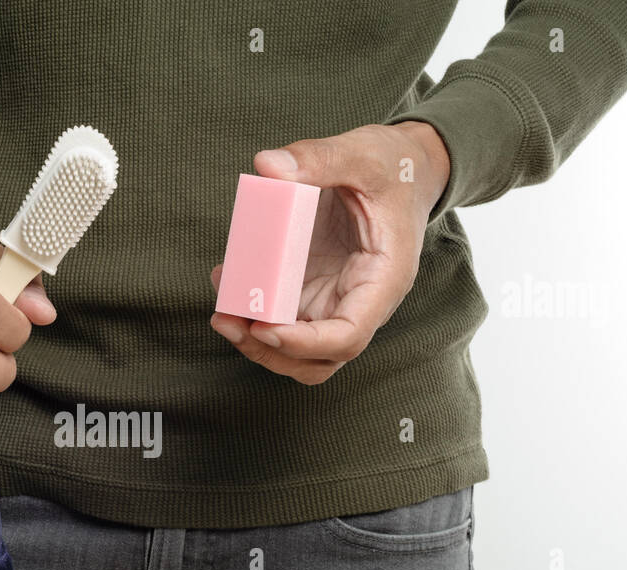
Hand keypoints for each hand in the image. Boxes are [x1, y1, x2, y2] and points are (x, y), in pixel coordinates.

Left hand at [210, 121, 449, 384]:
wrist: (405, 172)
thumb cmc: (392, 167)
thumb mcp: (363, 153)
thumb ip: (318, 158)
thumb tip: (267, 166)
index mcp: (382, 280)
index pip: (347, 337)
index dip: (304, 343)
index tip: (263, 328)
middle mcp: (358, 302)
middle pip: (317, 360)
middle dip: (269, 352)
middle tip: (227, 321)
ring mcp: (334, 300)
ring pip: (296, 350)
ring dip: (254, 342)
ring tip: (221, 311)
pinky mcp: (312, 289)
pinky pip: (280, 317)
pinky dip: (251, 312)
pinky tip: (227, 279)